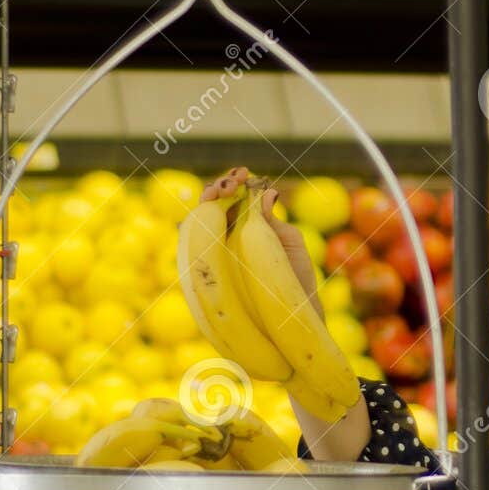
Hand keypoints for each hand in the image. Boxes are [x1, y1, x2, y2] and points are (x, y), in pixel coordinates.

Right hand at [201, 167, 316, 307]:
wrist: (293, 315)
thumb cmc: (295, 279)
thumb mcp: (289, 243)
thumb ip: (273, 220)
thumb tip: (267, 192)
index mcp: (250, 226)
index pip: (235, 198)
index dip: (235, 182)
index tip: (244, 175)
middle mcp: (230, 237)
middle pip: (215, 204)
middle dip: (219, 186)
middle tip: (231, 183)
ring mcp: (219, 253)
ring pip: (202, 219)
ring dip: (208, 199)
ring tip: (219, 191)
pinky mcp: (210, 271)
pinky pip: (193, 246)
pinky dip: (193, 227)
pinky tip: (200, 216)